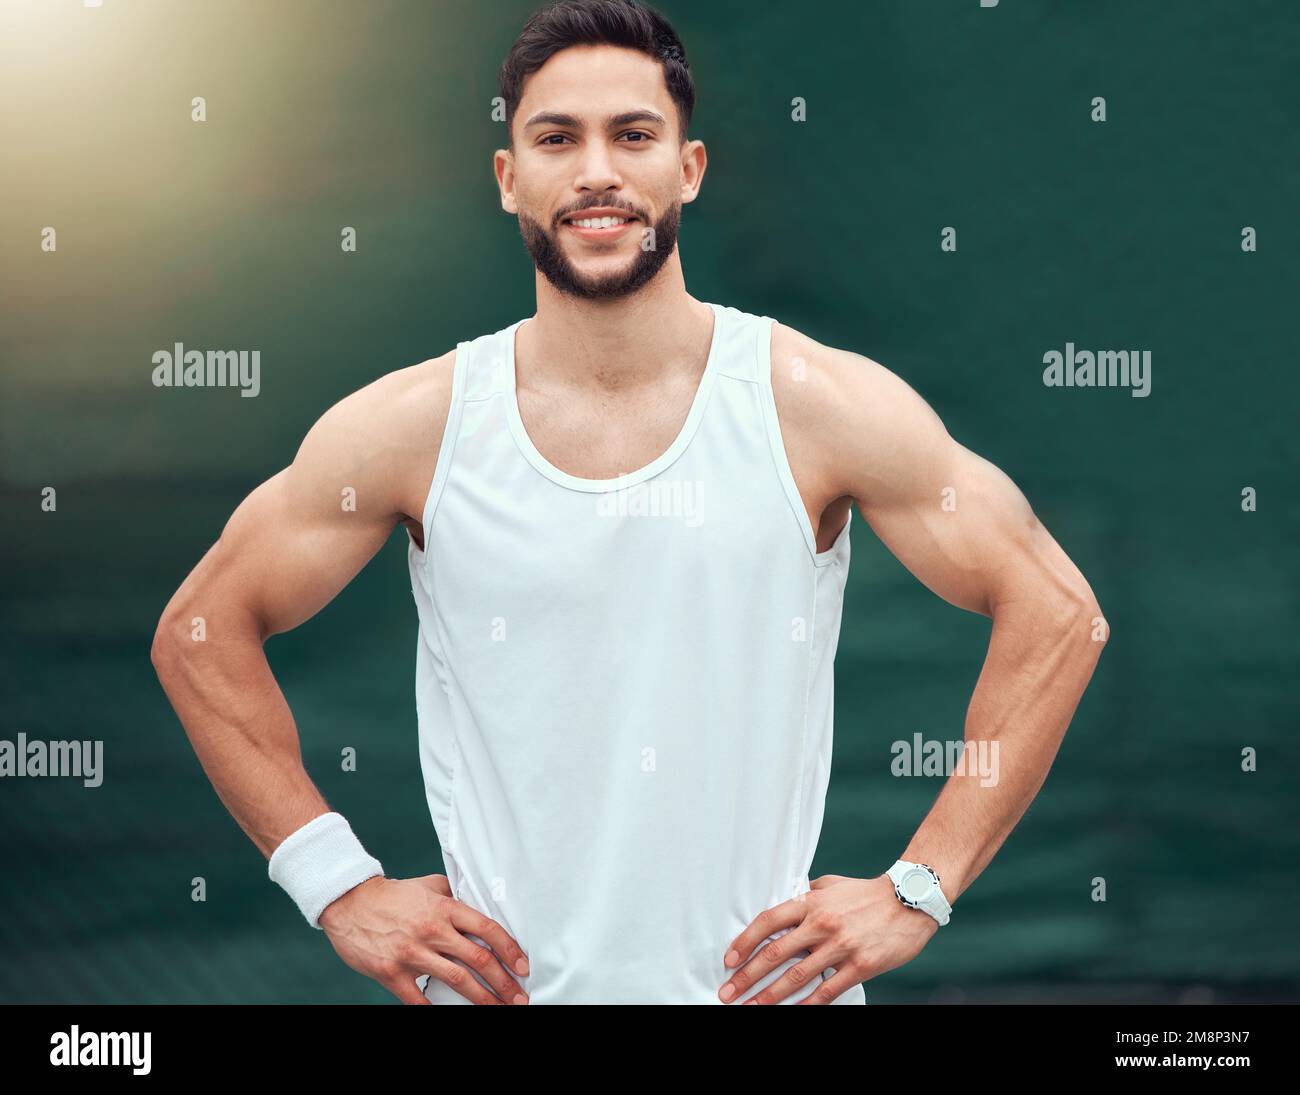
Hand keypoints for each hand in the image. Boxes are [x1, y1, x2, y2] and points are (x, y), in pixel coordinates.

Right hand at [319, 874, 530, 1004]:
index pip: (487, 929)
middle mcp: (432, 931)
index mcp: (445, 908)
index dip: (510, 949)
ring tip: (498, 1008)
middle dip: (504, 981)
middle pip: (477, 959)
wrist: (350, 902)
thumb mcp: (430, 885)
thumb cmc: (393, 895)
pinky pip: (419, 1000)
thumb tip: (481, 905)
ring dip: (482, 998)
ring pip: (457, 980)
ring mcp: (412, 953)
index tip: (524, 966)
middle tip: (520, 997)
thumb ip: (455, 897)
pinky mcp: (392, 973)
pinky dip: (437, 1010)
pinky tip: (454, 1014)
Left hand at [718, 873, 938, 1003]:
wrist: (909, 901)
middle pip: (775, 953)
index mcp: (811, 903)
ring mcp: (840, 947)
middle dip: (747, 976)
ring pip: (796, 976)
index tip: (729, 959)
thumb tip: (783, 902)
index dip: (745, 941)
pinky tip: (793, 1011)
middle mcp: (821, 925)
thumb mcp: (830, 885)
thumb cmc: (866, 893)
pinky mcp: (860, 966)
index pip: (768, 922)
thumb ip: (806, 895)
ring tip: (751, 1007)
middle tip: (728, 992)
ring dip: (770, 996)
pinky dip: (808, 1004)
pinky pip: (827, 990)